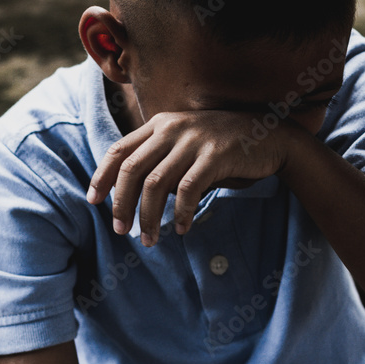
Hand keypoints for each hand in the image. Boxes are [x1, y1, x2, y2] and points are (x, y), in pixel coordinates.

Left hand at [86, 110, 294, 244]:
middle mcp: (173, 128)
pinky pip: (187, 190)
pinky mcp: (215, 155)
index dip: (102, 177)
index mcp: (160, 124)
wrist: (271, 136)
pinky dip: (180, 212)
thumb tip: (130, 192)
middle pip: (132, 170)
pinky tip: (180, 228)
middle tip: (122, 230)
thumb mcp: (186, 143)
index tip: (94, 202)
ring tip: (150, 239)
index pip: (119, 151)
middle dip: (121, 204)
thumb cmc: (223, 146)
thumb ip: (160, 157)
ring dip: (148, 216)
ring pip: (156, 183)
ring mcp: (194, 140)